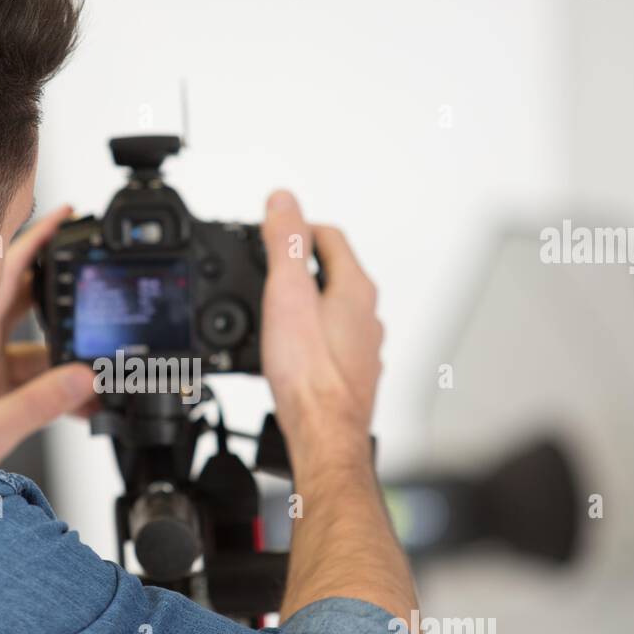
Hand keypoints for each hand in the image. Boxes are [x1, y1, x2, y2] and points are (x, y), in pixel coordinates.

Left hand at [0, 204, 95, 465]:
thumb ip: (37, 405)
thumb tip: (83, 379)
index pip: (7, 270)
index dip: (39, 240)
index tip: (68, 216)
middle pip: (26, 302)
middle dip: (66, 295)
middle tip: (101, 285)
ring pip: (32, 346)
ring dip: (67, 355)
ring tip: (102, 367)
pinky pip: (27, 379)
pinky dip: (56, 385)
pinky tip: (82, 400)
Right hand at [259, 190, 381, 467]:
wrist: (323, 433)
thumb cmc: (309, 373)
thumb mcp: (287, 293)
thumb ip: (285, 241)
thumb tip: (282, 199)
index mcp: (354, 288)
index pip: (329, 236)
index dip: (297, 227)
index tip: (271, 232)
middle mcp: (366, 315)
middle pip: (333, 272)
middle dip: (300, 265)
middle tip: (267, 267)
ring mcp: (362, 347)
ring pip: (334, 310)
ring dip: (307, 301)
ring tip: (275, 307)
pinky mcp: (351, 375)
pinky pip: (330, 343)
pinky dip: (311, 336)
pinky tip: (291, 350)